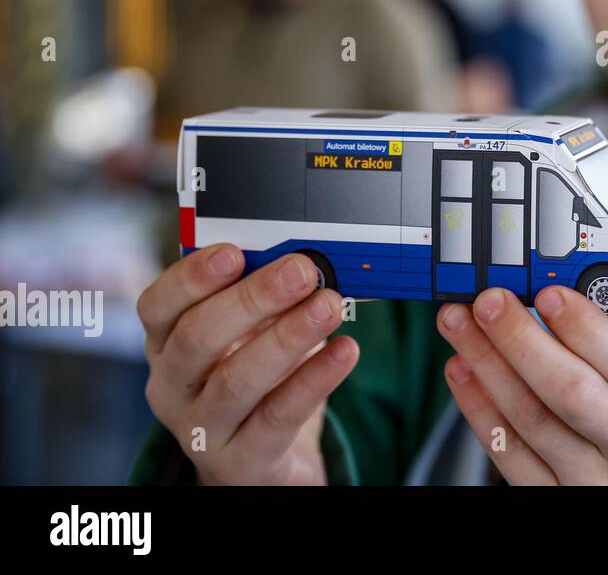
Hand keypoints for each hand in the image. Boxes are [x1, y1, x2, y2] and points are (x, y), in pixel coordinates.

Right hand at [136, 244, 359, 483]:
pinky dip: (314, 380)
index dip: (191, 278)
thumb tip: (302, 263)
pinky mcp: (239, 461)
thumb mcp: (252, 334)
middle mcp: (172, 386)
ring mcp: (200, 428)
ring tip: (329, 306)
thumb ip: (266, 300)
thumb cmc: (258, 378)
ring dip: (288, 337)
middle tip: (302, 272)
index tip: (233, 252)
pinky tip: (344, 351)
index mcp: (167, 343)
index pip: (157, 306)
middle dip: (253, 300)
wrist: (266, 460)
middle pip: (197, 339)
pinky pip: (276, 418)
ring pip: (236, 381)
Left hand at [436, 285, 607, 484]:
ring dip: (488, 366)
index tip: (549, 293)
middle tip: (490, 301)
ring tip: (461, 323)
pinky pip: (509, 455)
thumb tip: (575, 285)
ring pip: (532, 422)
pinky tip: (463, 370)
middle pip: (573, 394)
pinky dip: (478, 408)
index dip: (584, 327)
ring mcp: (597, 480)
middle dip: (522, 340)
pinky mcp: (558, 497)